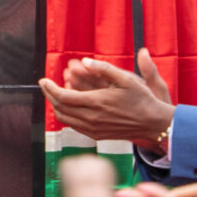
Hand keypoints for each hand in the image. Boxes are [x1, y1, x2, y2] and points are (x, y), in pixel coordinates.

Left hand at [40, 50, 174, 147]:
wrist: (152, 124)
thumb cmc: (141, 100)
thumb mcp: (125, 79)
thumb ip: (103, 68)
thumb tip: (85, 61)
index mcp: (96, 102)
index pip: (62, 97)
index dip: (49, 88)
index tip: (44, 80)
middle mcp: (91, 118)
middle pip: (59, 108)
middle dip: (49, 96)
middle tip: (46, 86)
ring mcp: (93, 129)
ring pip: (64, 119)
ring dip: (56, 106)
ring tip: (55, 94)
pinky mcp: (96, 135)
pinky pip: (73, 126)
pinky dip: (66, 115)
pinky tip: (69, 106)